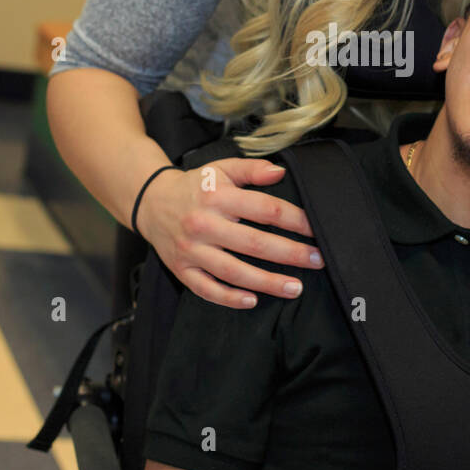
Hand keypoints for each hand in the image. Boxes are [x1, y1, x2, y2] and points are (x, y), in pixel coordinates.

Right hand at [136, 158, 319, 309]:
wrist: (151, 202)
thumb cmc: (195, 187)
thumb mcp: (221, 169)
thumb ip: (251, 169)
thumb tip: (280, 172)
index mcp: (218, 196)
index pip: (265, 209)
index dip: (295, 220)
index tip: (316, 229)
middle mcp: (204, 224)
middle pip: (254, 243)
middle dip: (290, 254)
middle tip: (318, 261)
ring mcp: (191, 249)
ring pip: (233, 271)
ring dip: (267, 282)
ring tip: (296, 287)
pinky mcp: (181, 270)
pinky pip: (206, 289)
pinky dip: (229, 298)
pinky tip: (253, 300)